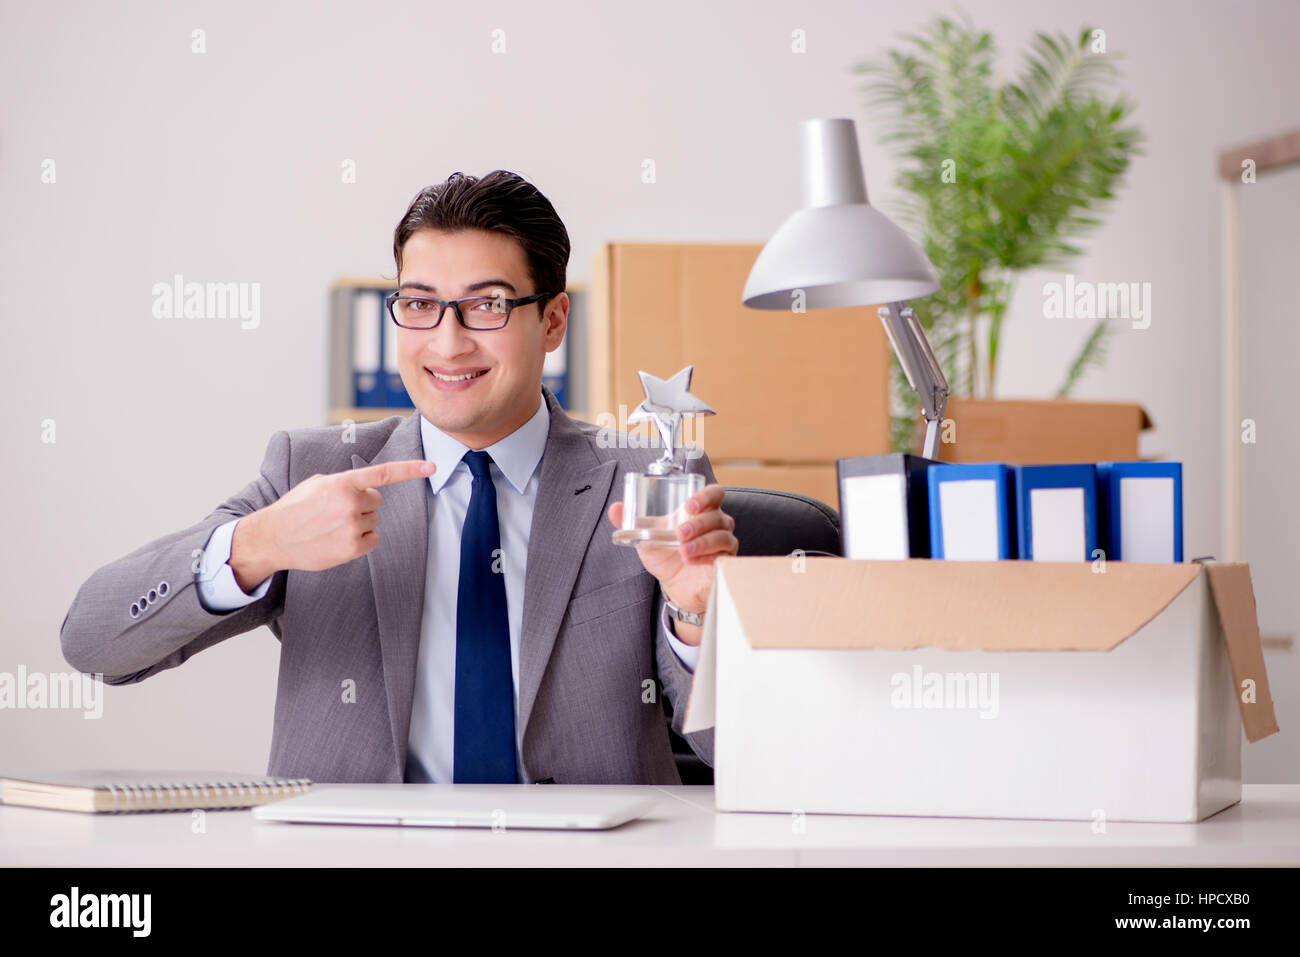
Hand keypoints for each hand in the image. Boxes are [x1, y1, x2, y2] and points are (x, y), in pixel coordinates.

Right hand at [230, 459, 435, 590]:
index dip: (410, 470)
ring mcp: (351, 526)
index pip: (383, 474)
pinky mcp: (351, 548)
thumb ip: (344, 481)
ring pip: (373, 521)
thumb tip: (365, 486)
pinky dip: (361, 540)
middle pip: (377, 501)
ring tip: (332, 525)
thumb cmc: (295, 508)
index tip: (432, 467)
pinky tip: (339, 539)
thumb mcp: (317, 483)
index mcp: (342, 483)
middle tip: (337, 510)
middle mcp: (350, 503)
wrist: (274, 537)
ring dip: (359, 522)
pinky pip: (372, 540)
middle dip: (362, 504)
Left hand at [606, 483, 737, 645]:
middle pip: (717, 516)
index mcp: (700, 511)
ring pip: (722, 536)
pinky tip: (691, 561)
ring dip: (702, 542)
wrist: (675, 585)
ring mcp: (723, 544)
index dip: (706, 496)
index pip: (714, 494)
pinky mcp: (724, 562)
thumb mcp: (647, 536)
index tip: (689, 505)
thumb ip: (631, 521)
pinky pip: (724, 556)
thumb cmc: (666, 555)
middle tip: (679, 533)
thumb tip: (615, 509)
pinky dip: (707, 557)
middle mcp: (716, 524)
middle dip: (698, 524)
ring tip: (683, 550)